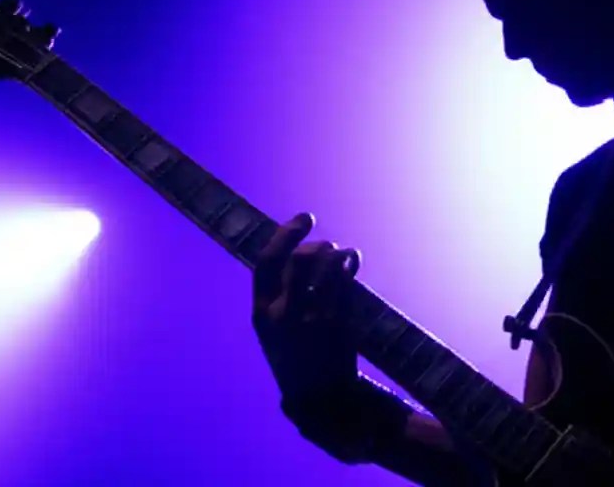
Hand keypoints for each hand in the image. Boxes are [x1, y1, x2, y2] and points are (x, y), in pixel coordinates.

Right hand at [252, 212, 362, 406]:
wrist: (320, 395)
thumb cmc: (295, 355)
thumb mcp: (273, 328)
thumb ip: (279, 293)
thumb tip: (298, 248)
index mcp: (261, 313)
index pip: (266, 262)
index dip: (285, 234)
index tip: (304, 219)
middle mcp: (284, 313)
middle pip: (299, 259)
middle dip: (315, 245)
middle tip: (326, 245)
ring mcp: (312, 316)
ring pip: (327, 265)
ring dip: (337, 252)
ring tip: (342, 254)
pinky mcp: (339, 321)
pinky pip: (346, 279)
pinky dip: (351, 262)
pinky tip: (352, 260)